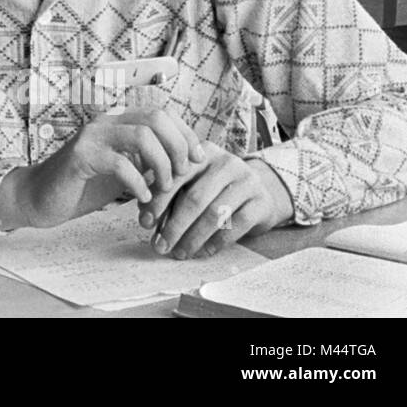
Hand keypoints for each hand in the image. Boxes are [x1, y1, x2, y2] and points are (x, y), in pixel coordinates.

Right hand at [2, 109, 205, 229]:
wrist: (40, 197)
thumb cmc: (83, 185)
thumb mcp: (123, 170)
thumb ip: (147, 162)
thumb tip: (186, 164)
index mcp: (117, 122)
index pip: (161, 112)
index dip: (185, 133)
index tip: (198, 159)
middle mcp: (105, 122)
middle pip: (155, 117)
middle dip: (178, 146)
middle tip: (182, 174)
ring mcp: (91, 137)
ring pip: (142, 136)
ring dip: (162, 165)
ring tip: (162, 188)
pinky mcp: (80, 156)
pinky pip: (121, 163)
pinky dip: (139, 184)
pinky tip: (141, 199)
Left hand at [137, 142, 292, 258]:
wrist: (259, 189)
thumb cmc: (214, 187)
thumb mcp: (191, 181)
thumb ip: (168, 192)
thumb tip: (145, 215)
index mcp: (201, 153)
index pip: (175, 175)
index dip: (158, 200)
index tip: (145, 222)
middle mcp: (225, 163)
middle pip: (195, 198)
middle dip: (174, 226)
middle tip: (160, 246)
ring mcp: (247, 182)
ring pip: (215, 214)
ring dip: (193, 238)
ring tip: (179, 253)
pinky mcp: (262, 203)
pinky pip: (236, 226)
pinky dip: (216, 243)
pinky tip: (202, 253)